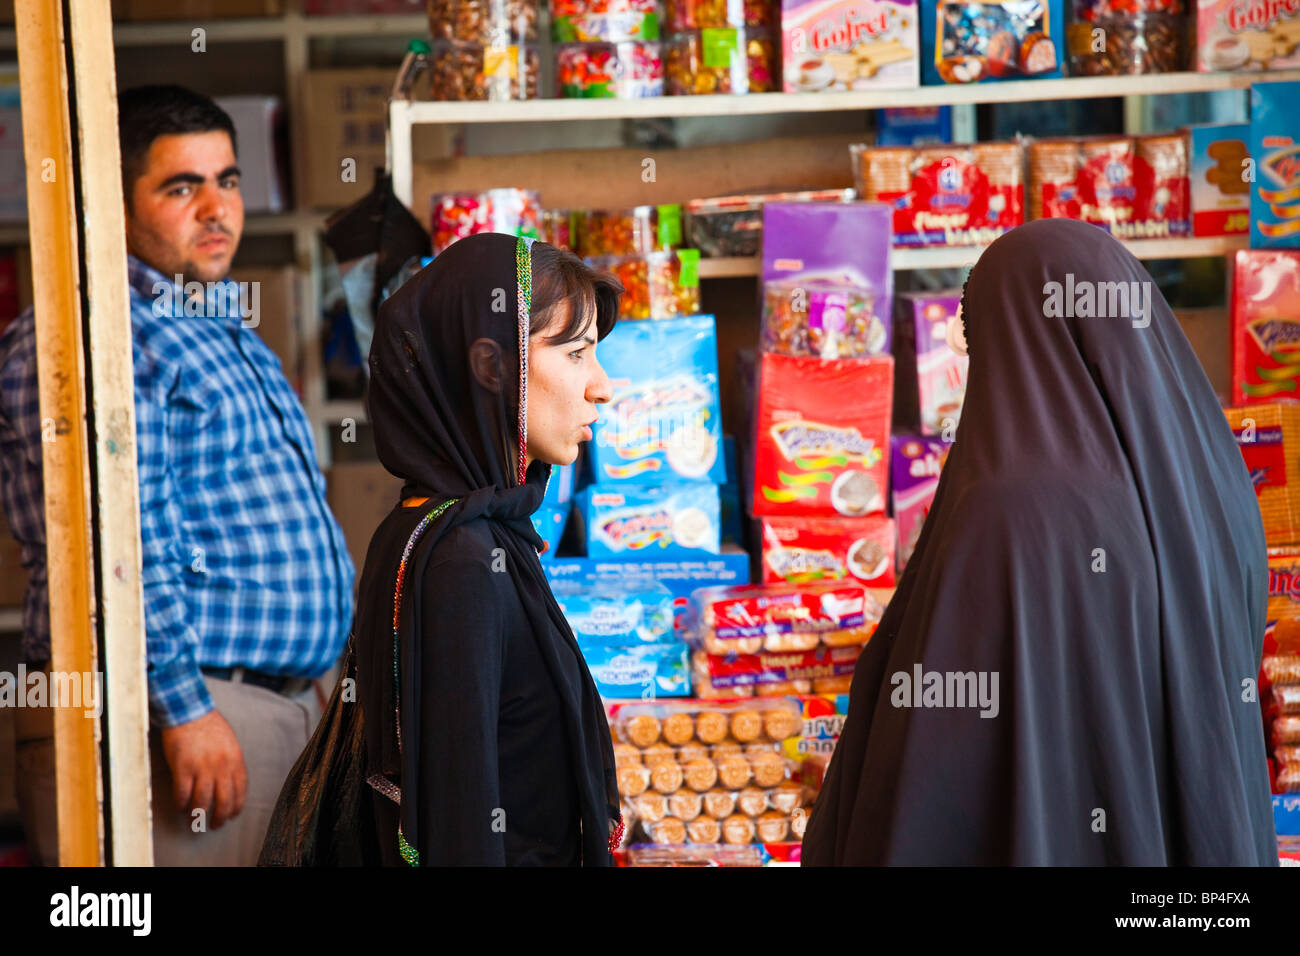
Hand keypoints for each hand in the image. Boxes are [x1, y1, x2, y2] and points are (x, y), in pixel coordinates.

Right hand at [159, 709, 247, 828]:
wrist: (188, 711)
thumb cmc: (209, 726)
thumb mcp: (229, 743)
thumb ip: (231, 762)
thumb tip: (230, 783)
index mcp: (235, 759)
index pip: (240, 790)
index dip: (236, 807)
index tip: (232, 816)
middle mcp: (221, 766)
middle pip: (223, 801)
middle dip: (219, 817)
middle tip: (214, 825)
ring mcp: (201, 767)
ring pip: (202, 801)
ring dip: (198, 815)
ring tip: (194, 820)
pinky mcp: (182, 767)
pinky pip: (182, 793)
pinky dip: (181, 804)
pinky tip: (180, 808)